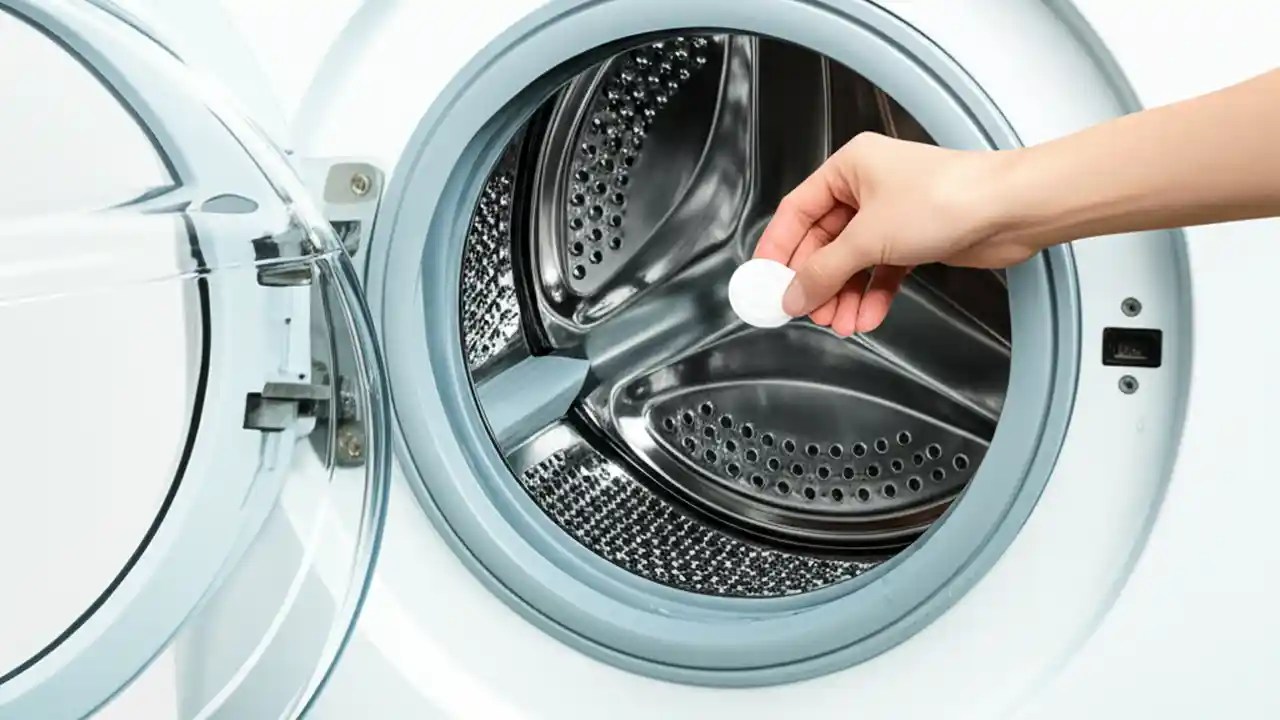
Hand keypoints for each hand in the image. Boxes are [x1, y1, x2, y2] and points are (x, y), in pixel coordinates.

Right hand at [753, 132, 1037, 335]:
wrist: (1010, 209)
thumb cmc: (947, 197)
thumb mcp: (869, 238)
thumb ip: (824, 271)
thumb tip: (793, 294)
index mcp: (849, 167)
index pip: (796, 211)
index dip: (777, 250)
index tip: (765, 283)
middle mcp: (867, 187)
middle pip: (823, 242)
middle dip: (816, 282)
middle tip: (806, 312)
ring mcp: (891, 214)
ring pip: (852, 261)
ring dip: (844, 295)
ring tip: (840, 323)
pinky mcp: (914, 239)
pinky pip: (879, 271)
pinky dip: (871, 295)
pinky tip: (867, 317)